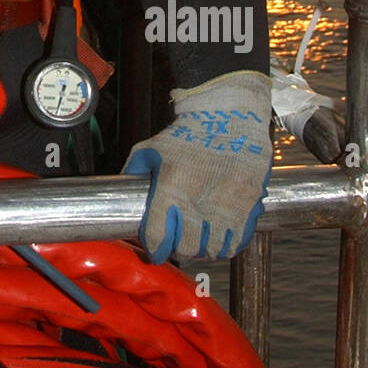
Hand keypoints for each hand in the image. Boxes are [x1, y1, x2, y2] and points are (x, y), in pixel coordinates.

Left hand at [124, 71, 271, 262]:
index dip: (154, 249)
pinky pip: (237, 241)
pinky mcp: (248, 205)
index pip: (158, 236)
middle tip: (176, 245)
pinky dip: (226, 244)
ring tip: (198, 238)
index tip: (154, 251)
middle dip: (178, 250)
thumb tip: (119, 193)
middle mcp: (200, 201)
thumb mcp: (151, 148)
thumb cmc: (188, 132)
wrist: (228, 116)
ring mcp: (227, 206)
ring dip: (203, 249)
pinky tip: (218, 234)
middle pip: (187, 249)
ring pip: (213, 249)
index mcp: (171, 188)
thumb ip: (133, 172)